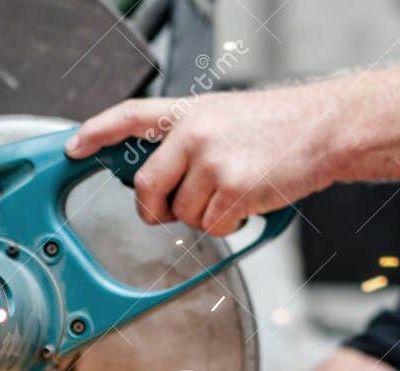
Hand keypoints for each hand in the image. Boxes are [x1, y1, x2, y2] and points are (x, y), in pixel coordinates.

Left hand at [66, 88, 335, 234]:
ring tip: (234, 194)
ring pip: (182, 215)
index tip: (75, 147)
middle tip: (177, 209)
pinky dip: (228, 227)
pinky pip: (210, 228)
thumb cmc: (278, 128)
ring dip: (205, 218)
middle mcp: (194, 134)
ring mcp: (211, 162)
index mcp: (189, 113)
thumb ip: (186, 143)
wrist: (324, 129)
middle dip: (157, 210)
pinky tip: (248, 204)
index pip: (130, 116)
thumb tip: (157, 183)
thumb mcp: (223, 119)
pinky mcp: (231, 189)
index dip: (97, 132)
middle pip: (146, 189)